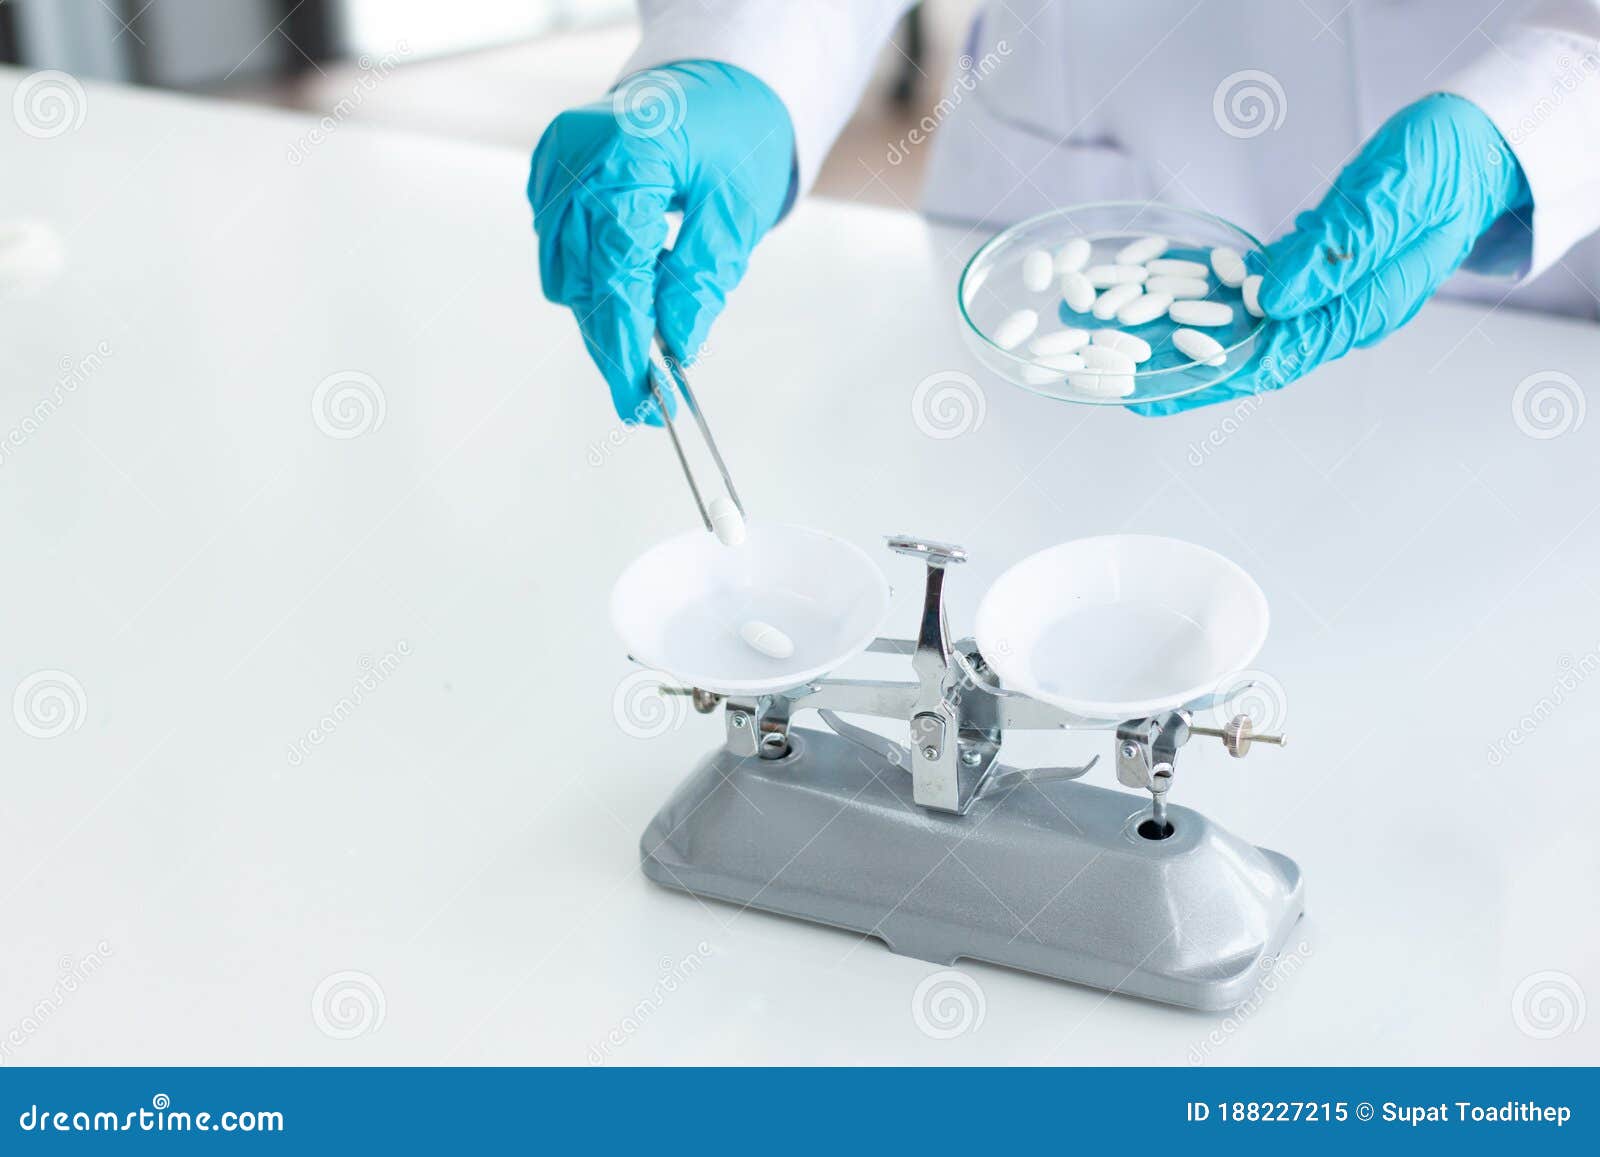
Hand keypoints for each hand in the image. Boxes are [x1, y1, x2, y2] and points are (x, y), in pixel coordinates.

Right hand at [529, 61, 794, 422]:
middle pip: (583, 282)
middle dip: (615, 346)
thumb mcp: (736, 210)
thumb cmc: (735, 134)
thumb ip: (701, 279)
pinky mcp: (549, 174)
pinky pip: (561, 252)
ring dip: (604, 315)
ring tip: (654, 328)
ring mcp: (555, 163)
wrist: (715, 82)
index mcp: (629, 156)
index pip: (618, 273)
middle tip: (645, 400)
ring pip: (565, 276)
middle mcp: (577, 156)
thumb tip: (678, 346)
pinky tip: (637, 277)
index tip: (642, 402)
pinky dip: (595, 280)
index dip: (629, 346)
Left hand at [1134, 93, 1530, 416]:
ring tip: (1119, 336)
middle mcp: (1339, 311)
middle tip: (1112, 374)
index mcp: (1361, 310)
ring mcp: (1328, 290)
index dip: (1206, 381)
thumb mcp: (1394, 201)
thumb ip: (1336, 254)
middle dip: (1180, 365)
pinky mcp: (1318, 264)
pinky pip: (1252, 289)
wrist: (1479, 145)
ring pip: (1242, 323)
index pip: (1271, 362)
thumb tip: (1270, 299)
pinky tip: (1164, 291)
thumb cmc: (1447, 166)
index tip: (1150, 393)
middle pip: (1245, 353)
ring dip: (1183, 330)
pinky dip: (1207, 293)